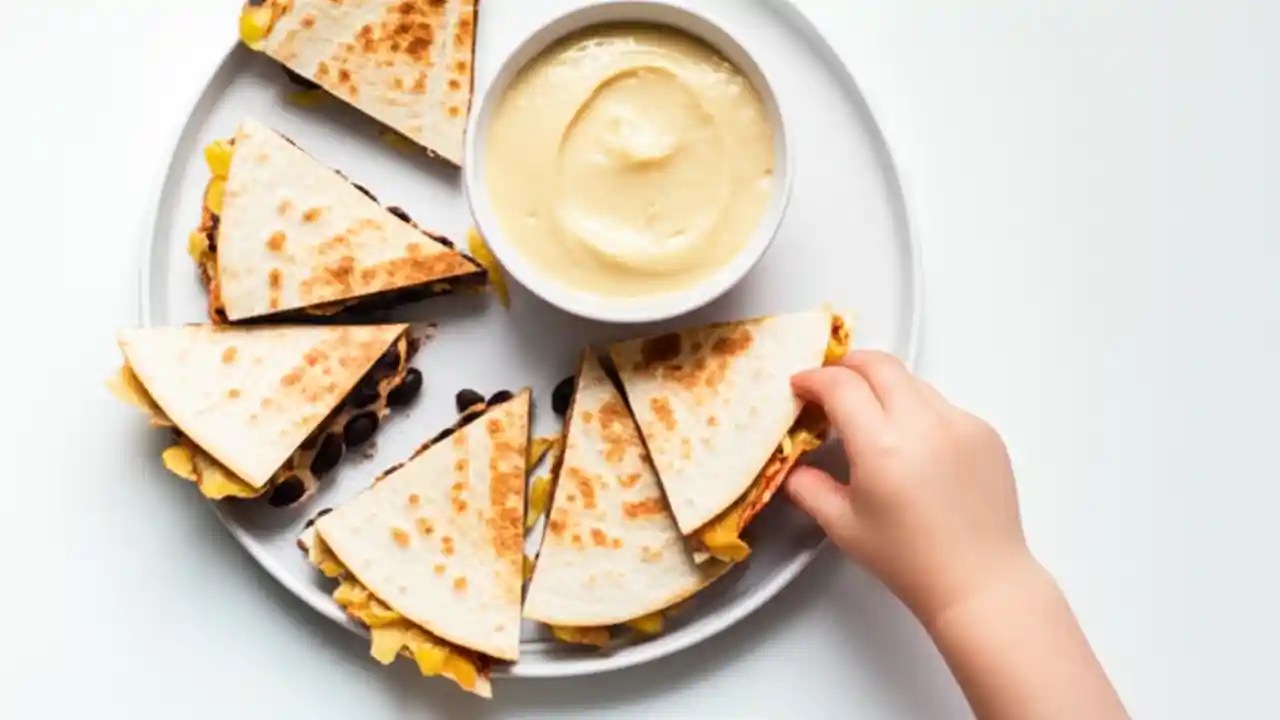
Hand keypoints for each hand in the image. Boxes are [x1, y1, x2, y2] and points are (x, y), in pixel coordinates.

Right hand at [787, 351, 1035, 624]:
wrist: (980, 582)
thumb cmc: (908, 560)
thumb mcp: (843, 525)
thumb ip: (808, 487)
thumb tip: (793, 463)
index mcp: (882, 446)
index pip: (841, 385)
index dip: (814, 379)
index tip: (800, 386)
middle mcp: (924, 423)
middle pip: (879, 365)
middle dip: (847, 365)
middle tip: (829, 384)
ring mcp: (961, 423)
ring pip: (913, 381)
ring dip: (884, 386)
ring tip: (871, 415)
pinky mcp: (985, 432)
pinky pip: (942, 405)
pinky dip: (918, 410)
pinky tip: (912, 444)